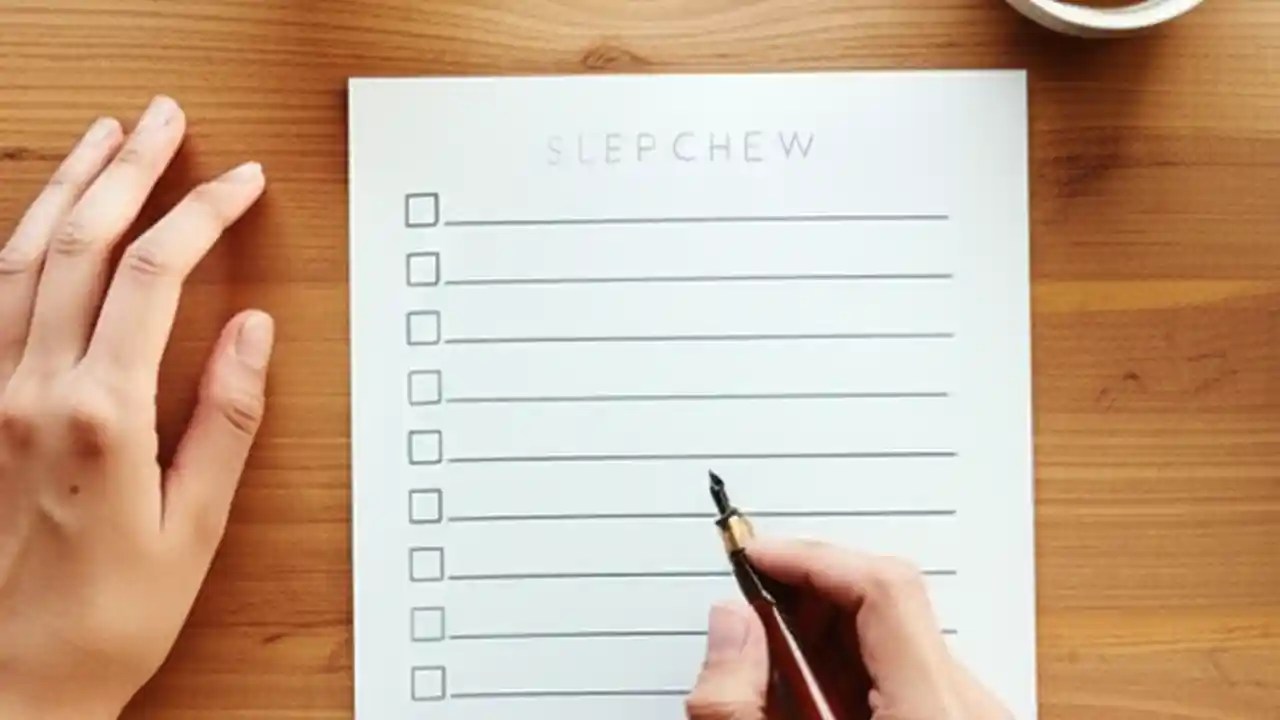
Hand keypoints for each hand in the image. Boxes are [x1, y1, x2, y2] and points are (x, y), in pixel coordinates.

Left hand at [0, 97, 272, 718]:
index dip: (201, 214)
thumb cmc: (108, 615)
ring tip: (104, 142)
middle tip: (164, 120)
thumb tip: (253, 332)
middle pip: (80, 243)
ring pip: (20, 257)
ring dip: (66, 190)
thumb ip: (226, 417)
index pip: (152, 275)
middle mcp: (31, 388)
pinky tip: (40, 224)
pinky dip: (17, 243)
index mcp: (98, 414)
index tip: (240, 183)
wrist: (11, 680)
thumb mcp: (196, 526)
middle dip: (127, 169)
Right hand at [685, 539, 1011, 719]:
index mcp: (931, 713)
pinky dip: (849, 662)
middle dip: (808, 591)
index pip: (884, 588)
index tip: (757, 554)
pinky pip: (907, 664)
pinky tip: (807, 694)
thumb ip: (737, 704)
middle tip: (747, 603)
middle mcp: (965, 708)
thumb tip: (730, 625)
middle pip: (890, 602)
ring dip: (824, 629)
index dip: (812, 557)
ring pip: (897, 632)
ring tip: (769, 661)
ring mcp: (969, 714)